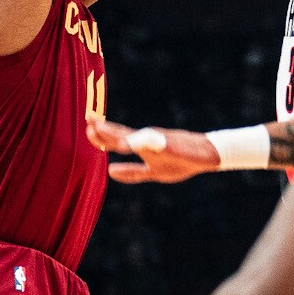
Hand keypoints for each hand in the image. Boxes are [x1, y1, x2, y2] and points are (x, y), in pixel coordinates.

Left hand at [90, 117, 220, 183]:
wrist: (206, 155)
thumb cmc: (180, 162)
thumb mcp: (153, 172)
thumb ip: (132, 172)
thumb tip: (110, 172)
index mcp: (142, 145)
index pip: (117, 141)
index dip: (101, 137)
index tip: (87, 129)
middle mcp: (148, 140)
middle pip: (122, 135)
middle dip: (104, 131)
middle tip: (88, 121)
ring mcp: (159, 141)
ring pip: (135, 136)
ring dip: (118, 133)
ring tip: (102, 128)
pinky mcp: (172, 145)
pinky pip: (156, 144)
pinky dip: (143, 142)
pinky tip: (131, 143)